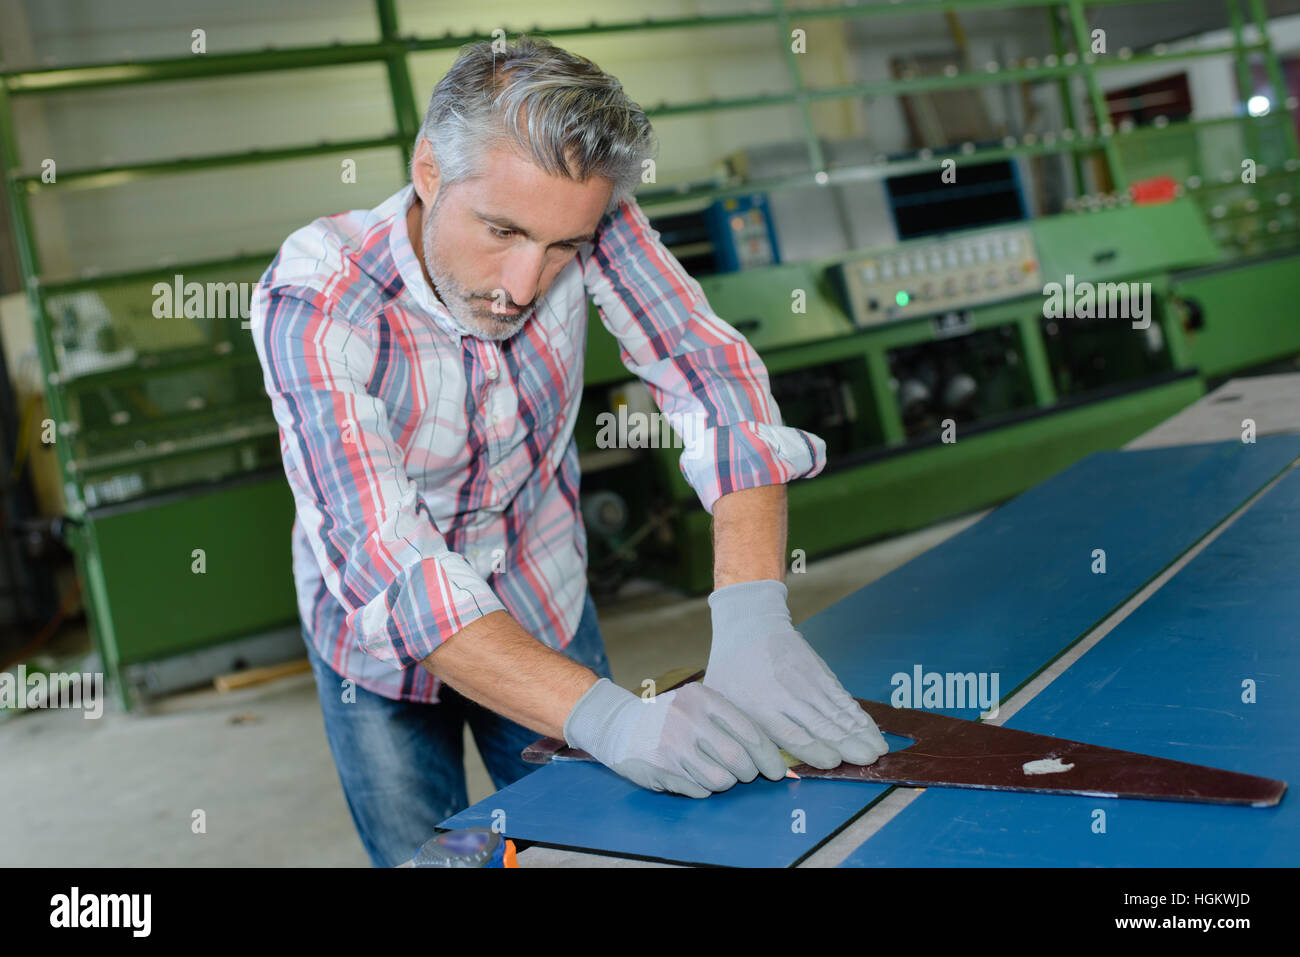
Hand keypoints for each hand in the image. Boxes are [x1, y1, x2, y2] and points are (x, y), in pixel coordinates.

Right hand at [563, 678, 787, 797]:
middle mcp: (689, 719)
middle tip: (745, 774)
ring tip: (715, 773)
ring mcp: (673, 744)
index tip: (777, 771)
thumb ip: (730, 723)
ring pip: (720, 780)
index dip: (769, 756)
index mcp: (704, 699)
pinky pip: (698, 790)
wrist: (618, 723)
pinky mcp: (661, 768)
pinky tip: (692, 776)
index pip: (749, 731)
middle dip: (748, 773)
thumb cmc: (670, 716)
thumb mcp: (699, 705)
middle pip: (738, 760)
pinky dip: (702, 789)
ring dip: (724, 783)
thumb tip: (771, 755)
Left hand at [705, 580, 888, 769]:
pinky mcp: (821, 673)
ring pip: (838, 711)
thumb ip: (739, 731)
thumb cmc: (732, 669)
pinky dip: (859, 715)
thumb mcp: (723, 700)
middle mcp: (787, 696)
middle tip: (868, 759)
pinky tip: (871, 729)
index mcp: (760, 707)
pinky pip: (843, 698)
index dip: (814, 748)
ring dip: (860, 731)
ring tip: (878, 749)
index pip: (791, 732)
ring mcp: (807, 683)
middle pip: (821, 724)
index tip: (833, 762)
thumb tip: (757, 766)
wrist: (750, 624)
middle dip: (847, 743)